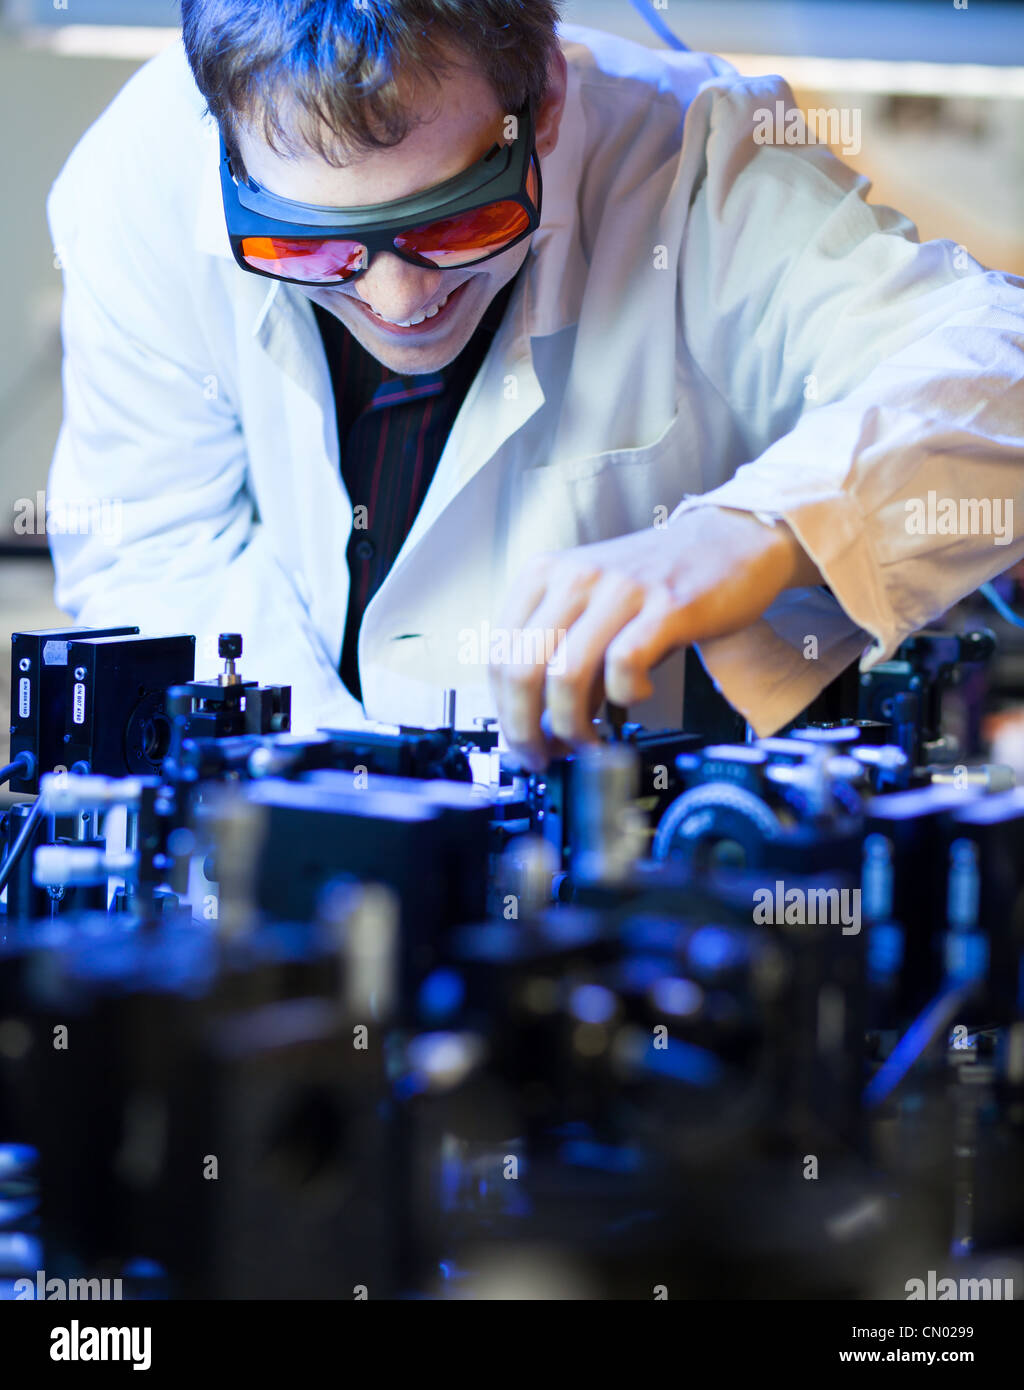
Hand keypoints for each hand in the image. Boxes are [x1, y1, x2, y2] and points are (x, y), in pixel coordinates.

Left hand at [489, 506, 822, 769]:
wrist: (732, 537)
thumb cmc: (661, 577)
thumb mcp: (594, 604)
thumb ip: (564, 654)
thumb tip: (543, 720)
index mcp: (546, 574)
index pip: (498, 655)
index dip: (504, 712)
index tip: (521, 741)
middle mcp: (575, 577)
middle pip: (521, 671)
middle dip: (527, 730)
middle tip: (547, 755)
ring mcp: (620, 589)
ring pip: (566, 675)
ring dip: (573, 726)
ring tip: (591, 741)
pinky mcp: (666, 606)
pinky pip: (624, 664)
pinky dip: (626, 696)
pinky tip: (637, 695)